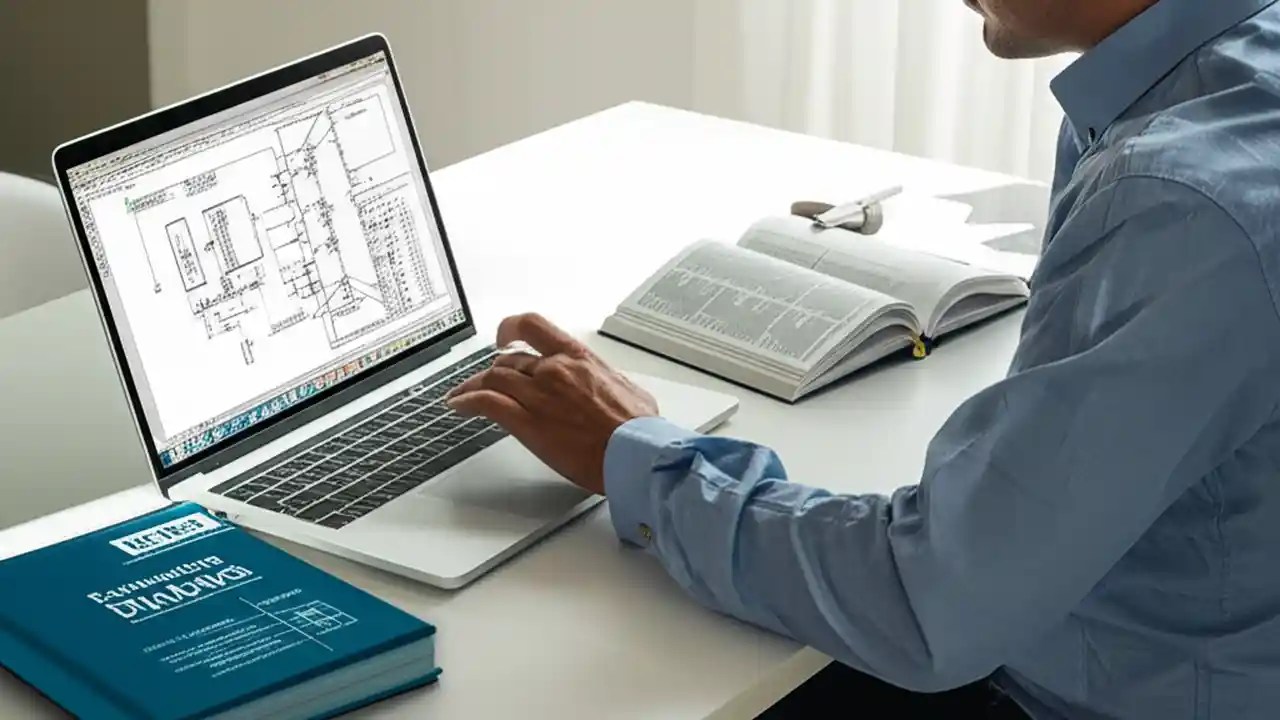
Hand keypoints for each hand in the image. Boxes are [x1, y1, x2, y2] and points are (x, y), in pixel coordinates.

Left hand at [445, 313, 658, 493]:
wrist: (634, 454)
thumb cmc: (638, 429)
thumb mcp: (628, 389)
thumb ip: (605, 381)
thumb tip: (605, 385)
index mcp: (578, 358)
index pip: (534, 327)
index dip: (511, 329)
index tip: (504, 336)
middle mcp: (554, 370)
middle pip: (508, 361)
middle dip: (494, 372)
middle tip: (486, 381)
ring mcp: (538, 395)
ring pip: (492, 379)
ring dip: (473, 385)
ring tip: (463, 394)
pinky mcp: (527, 423)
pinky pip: (486, 403)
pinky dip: (466, 401)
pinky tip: (459, 406)